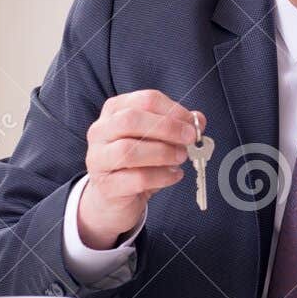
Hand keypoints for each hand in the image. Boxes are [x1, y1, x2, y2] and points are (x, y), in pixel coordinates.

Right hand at [78, 89, 201, 248]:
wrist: (114, 197)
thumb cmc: (137, 162)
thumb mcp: (156, 139)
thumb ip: (176, 126)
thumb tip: (198, 120)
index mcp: (115, 111)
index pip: (145, 100)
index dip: (173, 110)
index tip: (192, 123)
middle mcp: (101, 131)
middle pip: (131, 120)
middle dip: (167, 128)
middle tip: (189, 139)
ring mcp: (98, 159)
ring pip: (128, 150)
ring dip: (163, 153)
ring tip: (181, 158)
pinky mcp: (105, 185)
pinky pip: (136, 179)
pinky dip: (161, 177)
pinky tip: (174, 176)